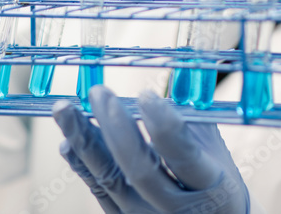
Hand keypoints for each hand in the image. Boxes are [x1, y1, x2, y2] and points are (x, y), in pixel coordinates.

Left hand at [53, 86, 249, 213]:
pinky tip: (66, 141)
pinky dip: (81, 164)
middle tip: (99, 93)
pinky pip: (98, 191)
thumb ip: (192, 119)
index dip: (165, 127)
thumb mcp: (215, 151)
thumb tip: (167, 80)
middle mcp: (177, 209)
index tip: (146, 95)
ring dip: (84, 141)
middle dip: (117, 130)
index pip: (184, 157)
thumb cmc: (213, 181)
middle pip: (141, 171)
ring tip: (64, 109)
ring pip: (110, 180)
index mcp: (210, 186)